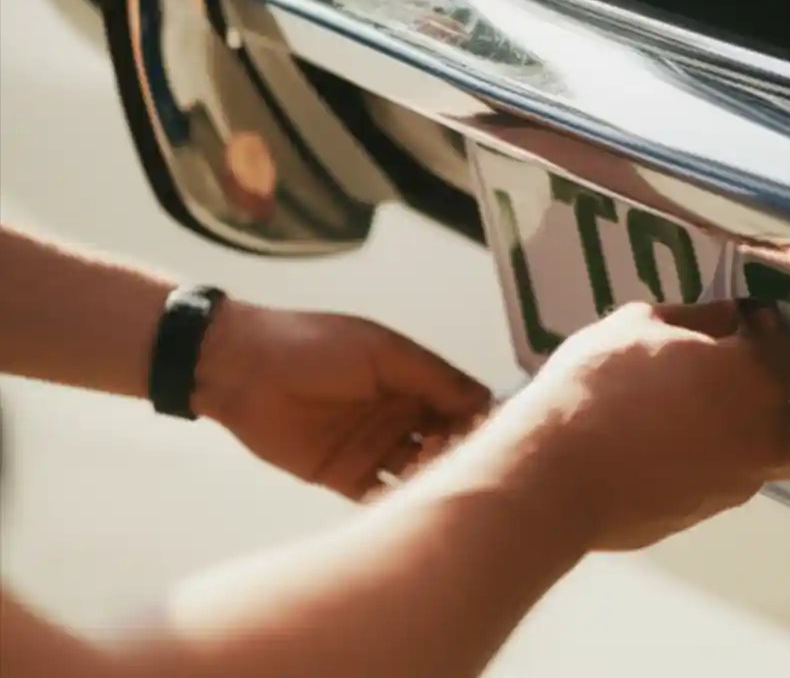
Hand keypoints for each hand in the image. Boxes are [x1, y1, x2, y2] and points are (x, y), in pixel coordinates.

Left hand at [192, 300, 491, 497]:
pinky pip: (382, 495)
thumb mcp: (382, 351)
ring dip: (431, 476)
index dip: (479, 419)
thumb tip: (487, 399)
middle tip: (448, 453)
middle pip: (447, 441)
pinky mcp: (346, 476)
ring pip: (419, 471)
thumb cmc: (314, 347)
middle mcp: (400, 414)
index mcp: (412, 379)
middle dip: (457, 451)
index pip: (463, 404)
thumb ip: (434, 376)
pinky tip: (409, 505)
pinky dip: (398, 503)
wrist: (239, 368)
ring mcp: (374, 446)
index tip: (488, 434)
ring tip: (426, 474)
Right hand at [469, 300, 789, 550]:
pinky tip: (662, 446)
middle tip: (744, 386)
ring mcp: (733, 484)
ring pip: (767, 463)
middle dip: (789, 410)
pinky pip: (722, 483)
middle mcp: (760, 437)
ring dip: (747, 438)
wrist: (554, 474)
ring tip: (692, 415)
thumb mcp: (638, 325)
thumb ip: (695, 318)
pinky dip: (708, 465)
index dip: (773, 336)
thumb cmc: (595, 387)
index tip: (744, 325)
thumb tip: (727, 317)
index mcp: (754, 379)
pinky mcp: (700, 514)